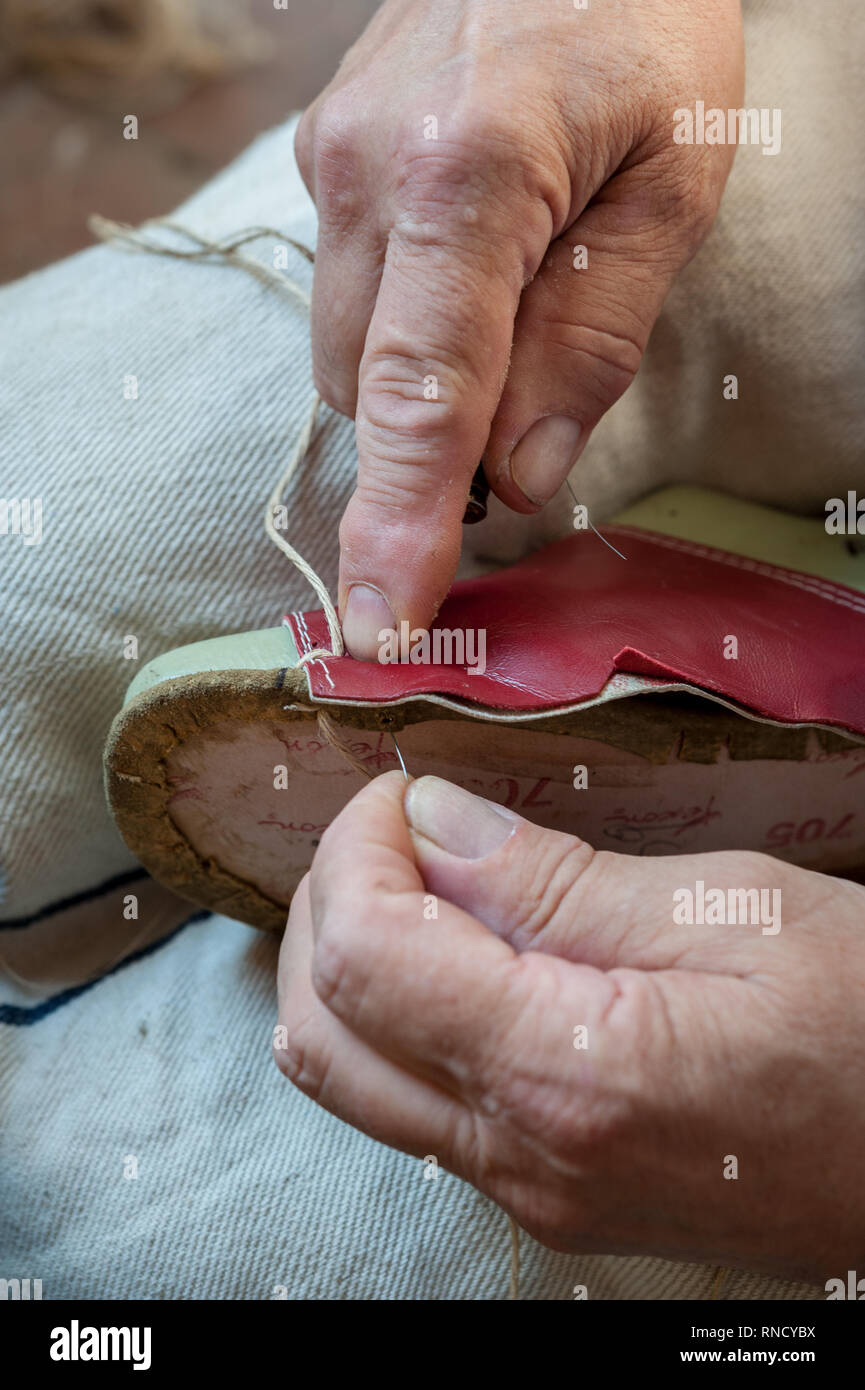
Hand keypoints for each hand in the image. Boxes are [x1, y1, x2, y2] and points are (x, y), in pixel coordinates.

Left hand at [275, 772, 864, 1283]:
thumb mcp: (729, 912)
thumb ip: (556, 879)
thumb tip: (431, 824)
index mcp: (567, 1077)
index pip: (365, 961)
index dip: (356, 854)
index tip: (400, 796)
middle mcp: (525, 1156)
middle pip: (324, 1032)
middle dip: (330, 903)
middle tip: (399, 830)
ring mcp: (531, 1191)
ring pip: (352, 1080)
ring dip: (352, 966)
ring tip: (426, 882)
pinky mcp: (547, 1195)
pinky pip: (416, 1105)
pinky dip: (401, 1017)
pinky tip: (466, 954)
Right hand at [295, 0, 743, 656]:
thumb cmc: (648, 28)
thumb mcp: (673, 187)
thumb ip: (592, 340)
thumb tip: (519, 479)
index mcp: (468, 174)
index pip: (424, 394)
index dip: (403, 523)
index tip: (384, 622)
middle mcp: (368, 172)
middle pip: (375, 390)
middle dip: (440, 439)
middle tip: (529, 419)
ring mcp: (331, 159)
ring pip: (352, 349)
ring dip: (425, 378)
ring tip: (516, 304)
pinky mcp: (324, 155)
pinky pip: (350, 291)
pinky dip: (408, 321)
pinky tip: (473, 265)